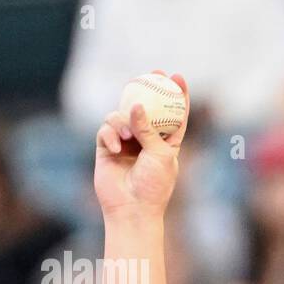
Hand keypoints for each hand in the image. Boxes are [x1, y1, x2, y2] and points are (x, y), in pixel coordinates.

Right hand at [94, 71, 188, 218]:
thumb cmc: (152, 186)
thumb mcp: (160, 155)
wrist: (131, 208)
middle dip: (148, 89)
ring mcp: (126, 142)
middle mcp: (146, 140)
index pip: (174, 115)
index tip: (177, 77)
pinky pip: (106, 129)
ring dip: (124, 120)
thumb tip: (137, 105)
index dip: (177, 95)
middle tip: (151, 74)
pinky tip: (115, 148)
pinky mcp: (107, 147)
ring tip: (127, 137)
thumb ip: (149, 130)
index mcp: (167, 143)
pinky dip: (110, 134)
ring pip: (122, 115)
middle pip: (146, 108)